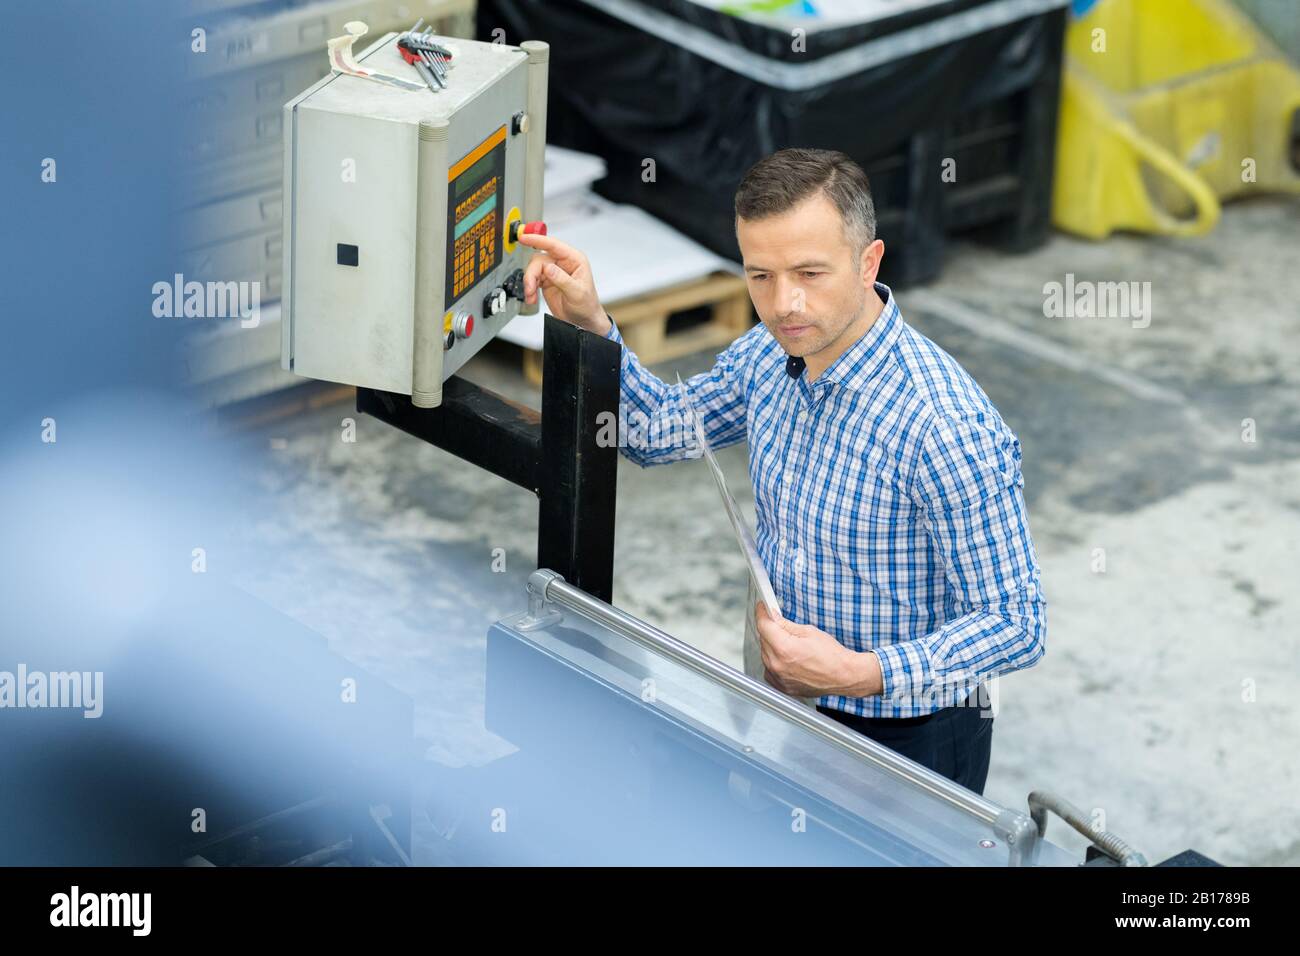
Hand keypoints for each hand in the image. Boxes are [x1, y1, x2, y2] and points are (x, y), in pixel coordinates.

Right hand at [517, 232, 609, 334]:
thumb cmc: (587, 305)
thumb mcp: (577, 293)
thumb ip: (562, 279)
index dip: (538, 240)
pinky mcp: (546, 281)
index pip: (554, 245)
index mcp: (574, 260)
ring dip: (529, 283)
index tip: (524, 237)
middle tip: (530, 288)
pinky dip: (529, 289)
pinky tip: (532, 298)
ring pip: (533, 269)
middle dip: (532, 274)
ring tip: (531, 296)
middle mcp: (563, 263)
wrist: (582, 321)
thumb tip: (548, 268)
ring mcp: (553, 272)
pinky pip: (532, 279)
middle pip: (539, 259)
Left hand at [754, 602, 882, 698]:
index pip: (763, 626)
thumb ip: (785, 624)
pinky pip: (770, 669)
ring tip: (791, 646)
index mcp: (784, 648)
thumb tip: (772, 617)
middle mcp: (778, 665)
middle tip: (781, 626)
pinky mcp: (782, 686)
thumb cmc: (832, 655)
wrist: (843, 676)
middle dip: (770, 630)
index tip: (762, 608)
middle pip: (763, 640)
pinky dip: (775, 662)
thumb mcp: (809, 631)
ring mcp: (779, 678)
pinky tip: (788, 659)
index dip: (762, 614)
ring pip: (765, 655)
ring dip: (772, 646)